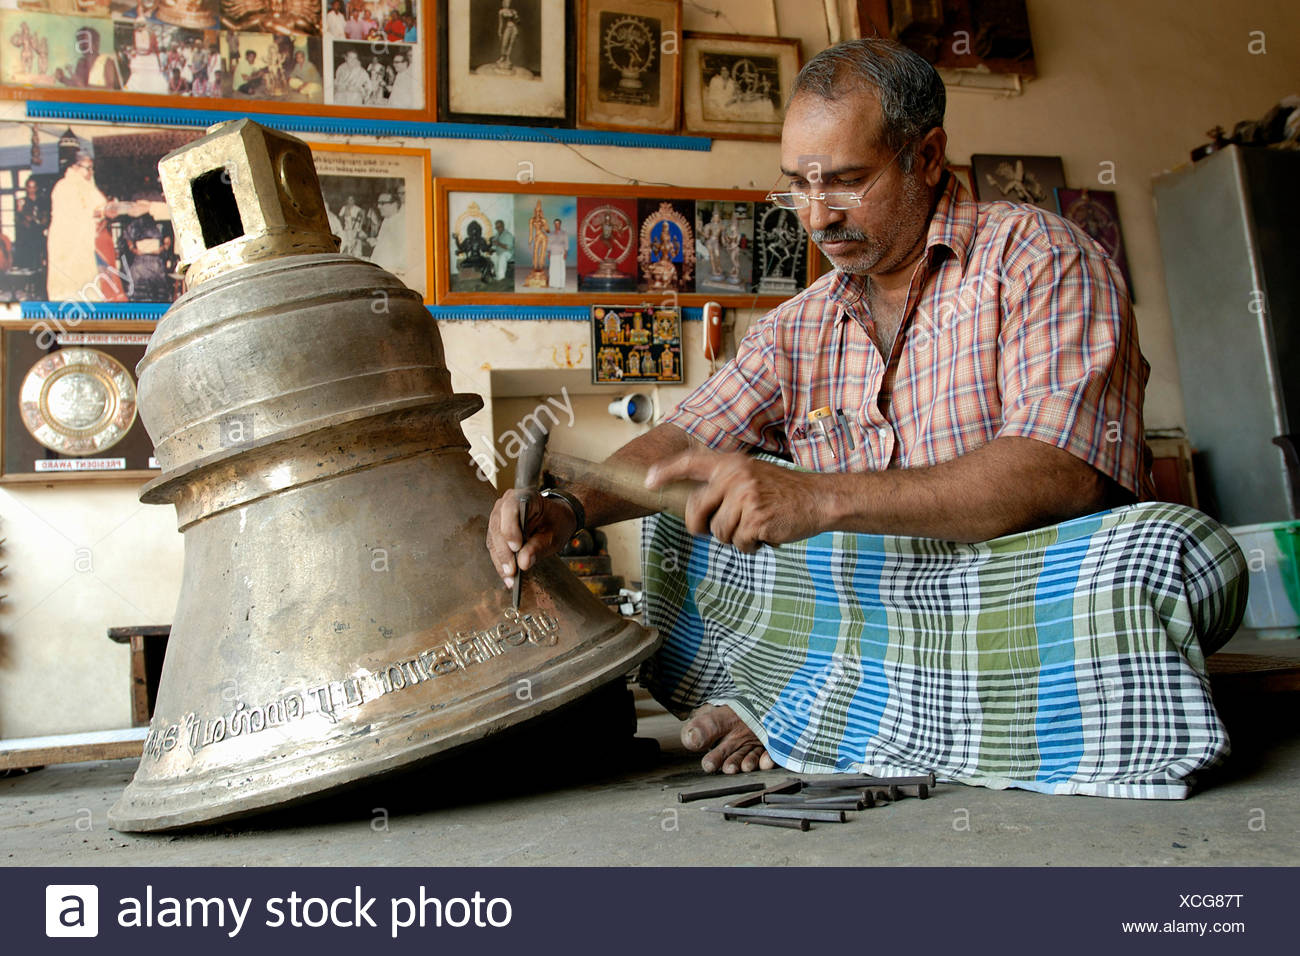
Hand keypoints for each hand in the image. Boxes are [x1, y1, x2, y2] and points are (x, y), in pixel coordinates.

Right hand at [486, 490, 578, 588]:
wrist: (556, 519)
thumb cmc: (557, 522)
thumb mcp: (554, 534)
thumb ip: (539, 546)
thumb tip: (523, 562)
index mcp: (525, 497)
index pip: (510, 508)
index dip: (510, 528)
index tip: (516, 547)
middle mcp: (507, 503)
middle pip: (498, 526)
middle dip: (504, 550)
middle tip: (511, 571)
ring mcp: (499, 516)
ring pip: (493, 538)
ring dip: (500, 559)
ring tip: (509, 578)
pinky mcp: (496, 530)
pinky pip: (494, 546)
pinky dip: (500, 562)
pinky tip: (507, 576)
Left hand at [645, 449, 827, 552]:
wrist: (818, 499)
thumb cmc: (784, 493)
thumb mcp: (752, 476)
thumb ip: (725, 486)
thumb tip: (695, 510)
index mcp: (731, 463)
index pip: (690, 463)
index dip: (666, 472)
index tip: (648, 481)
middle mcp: (734, 476)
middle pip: (697, 511)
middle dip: (703, 527)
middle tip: (720, 530)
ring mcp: (745, 497)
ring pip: (719, 532)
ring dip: (736, 537)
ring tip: (757, 525)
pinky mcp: (755, 519)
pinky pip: (739, 543)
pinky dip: (752, 545)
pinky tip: (767, 533)